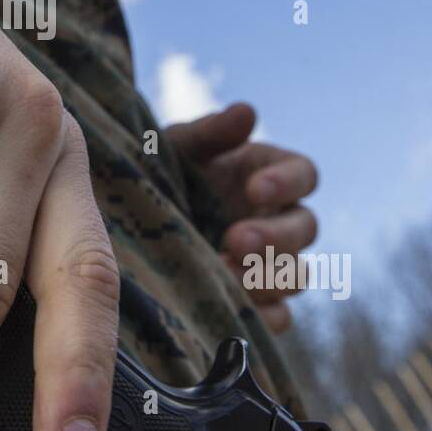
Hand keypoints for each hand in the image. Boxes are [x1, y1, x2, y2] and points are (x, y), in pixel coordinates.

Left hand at [166, 103, 317, 333]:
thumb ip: (210, 133)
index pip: (304, 175)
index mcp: (269, 174)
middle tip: (235, 240)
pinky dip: (262, 317)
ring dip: (267, 278)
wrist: (126, 221)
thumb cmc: (159, 174)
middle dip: (274, 236)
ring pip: (296, 276)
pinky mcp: (253, 301)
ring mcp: (269, 264)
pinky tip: (231, 310)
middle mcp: (278, 219)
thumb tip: (246, 112)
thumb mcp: (175, 149)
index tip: (255, 189)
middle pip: (305, 229)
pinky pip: (278, 317)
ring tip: (223, 275)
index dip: (287, 183)